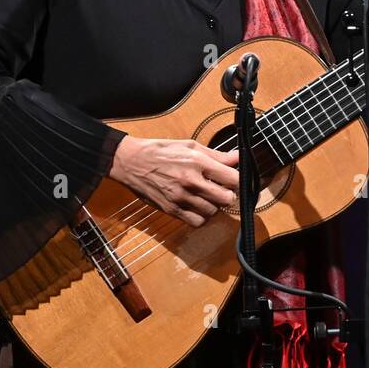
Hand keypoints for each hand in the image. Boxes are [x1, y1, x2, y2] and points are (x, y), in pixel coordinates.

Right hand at [109, 136, 239, 227]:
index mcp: (197, 162)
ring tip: (207, 196)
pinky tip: (197, 207)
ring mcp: (181, 198)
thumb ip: (216, 155)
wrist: (130, 162)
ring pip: (213, 212)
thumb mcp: (190, 146)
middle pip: (227, 199)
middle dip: (229, 195)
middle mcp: (191, 181)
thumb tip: (238, 158)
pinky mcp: (171, 209)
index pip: (233, 179)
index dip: (238, 180)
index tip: (233, 179)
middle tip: (222, 189)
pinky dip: (201, 217)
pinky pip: (197, 222)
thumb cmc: (161, 151)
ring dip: (214, 206)